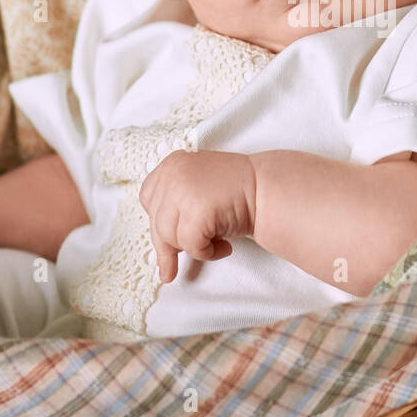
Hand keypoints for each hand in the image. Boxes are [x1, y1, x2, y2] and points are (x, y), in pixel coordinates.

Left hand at [138, 150, 256, 283]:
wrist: (268, 188)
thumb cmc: (238, 191)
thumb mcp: (198, 185)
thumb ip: (176, 202)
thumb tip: (161, 251)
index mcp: (172, 164)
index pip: (148, 199)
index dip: (161, 220)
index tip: (173, 235)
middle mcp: (173, 174)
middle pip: (157, 222)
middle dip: (174, 242)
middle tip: (196, 249)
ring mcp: (182, 191)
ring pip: (170, 237)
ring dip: (194, 248)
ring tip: (217, 242)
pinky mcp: (196, 211)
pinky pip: (191, 246)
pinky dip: (206, 253)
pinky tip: (223, 246)